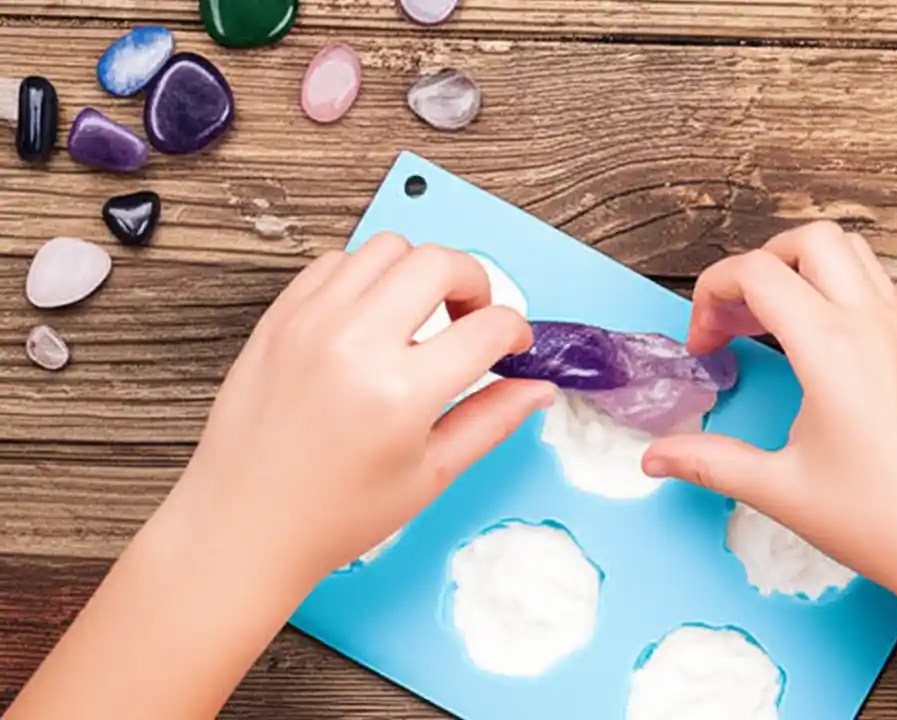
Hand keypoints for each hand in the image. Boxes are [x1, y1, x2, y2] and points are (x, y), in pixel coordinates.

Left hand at [170, 233, 554, 584]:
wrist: (241, 526)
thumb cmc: (331, 514)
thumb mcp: (430, 476)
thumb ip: (491, 421)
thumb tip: (537, 389)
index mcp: (401, 393)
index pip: (488, 327)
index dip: (516, 332)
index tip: (512, 346)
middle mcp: (355, 344)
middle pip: (440, 262)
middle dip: (474, 284)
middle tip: (470, 320)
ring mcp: (311, 324)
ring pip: (388, 248)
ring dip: (418, 273)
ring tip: (418, 318)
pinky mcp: (280, 318)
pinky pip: (335, 262)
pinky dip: (366, 278)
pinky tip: (371, 319)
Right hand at [641, 221, 896, 596]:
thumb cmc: (882, 521)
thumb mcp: (780, 490)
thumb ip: (710, 462)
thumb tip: (657, 456)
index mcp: (830, 347)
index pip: (757, 272)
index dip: (712, 295)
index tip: (705, 344)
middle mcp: (874, 325)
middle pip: (810, 241)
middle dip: (761, 265)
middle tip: (738, 319)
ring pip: (858, 254)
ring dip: (810, 270)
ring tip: (782, 321)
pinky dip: (864, 291)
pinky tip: (847, 334)